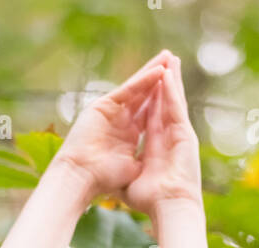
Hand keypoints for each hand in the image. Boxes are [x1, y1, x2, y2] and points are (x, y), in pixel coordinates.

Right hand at [51, 56, 168, 203]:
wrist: (81, 177)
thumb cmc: (103, 180)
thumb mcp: (132, 168)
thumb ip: (143, 157)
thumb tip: (157, 160)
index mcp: (127, 135)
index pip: (149, 113)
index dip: (162, 100)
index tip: (177, 90)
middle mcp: (120, 120)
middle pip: (144, 95)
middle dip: (159, 79)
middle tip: (174, 60)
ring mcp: (110, 111)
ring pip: (137, 88)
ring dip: (153, 71)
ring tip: (168, 56)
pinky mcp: (103, 105)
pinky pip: (128, 90)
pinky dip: (143, 80)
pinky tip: (158, 70)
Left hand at [122, 52, 202, 229]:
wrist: (169, 207)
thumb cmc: (151, 201)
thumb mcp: (130, 182)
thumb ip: (122, 173)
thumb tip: (108, 178)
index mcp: (157, 147)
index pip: (151, 118)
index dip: (147, 100)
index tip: (143, 86)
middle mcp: (170, 138)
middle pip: (164, 104)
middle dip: (162, 83)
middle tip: (163, 61)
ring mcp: (179, 135)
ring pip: (173, 101)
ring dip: (171, 79)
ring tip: (170, 58)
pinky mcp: (185, 135)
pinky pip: (176, 108)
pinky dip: (172, 91)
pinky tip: (168, 74)